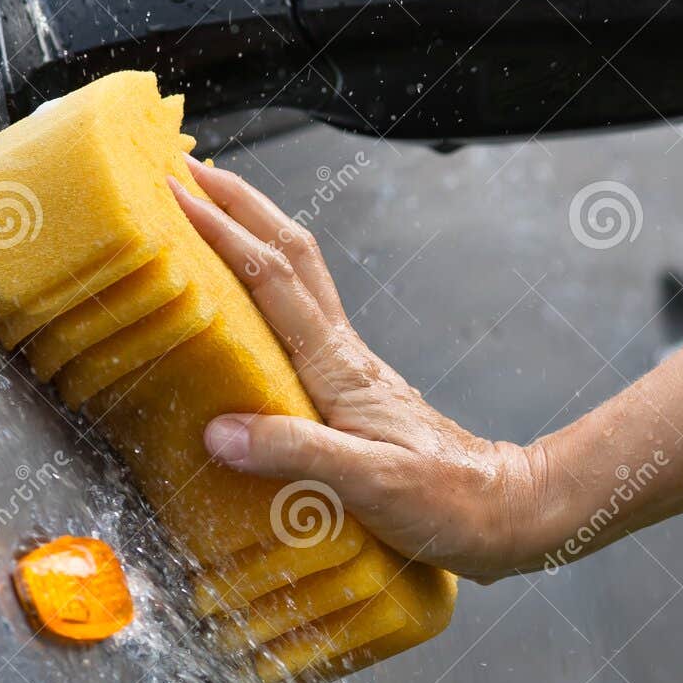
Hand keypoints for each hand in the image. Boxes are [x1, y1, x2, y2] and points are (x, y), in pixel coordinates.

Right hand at [170, 159, 541, 579]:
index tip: (179, 196)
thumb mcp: (370, 484)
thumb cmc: (447, 500)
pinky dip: (268, 286)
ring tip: (213, 211)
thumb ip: (296, 454)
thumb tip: (221, 432)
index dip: (224, 233)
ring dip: (255, 234)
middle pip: (290, 255)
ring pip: (298, 278)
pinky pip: (300, 319)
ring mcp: (349, 369)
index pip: (272, 280)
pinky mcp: (352, 392)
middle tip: (189, 171)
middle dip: (239, 205)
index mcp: (339, 368)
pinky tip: (251, 298)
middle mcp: (343, 356)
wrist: (502, 511)